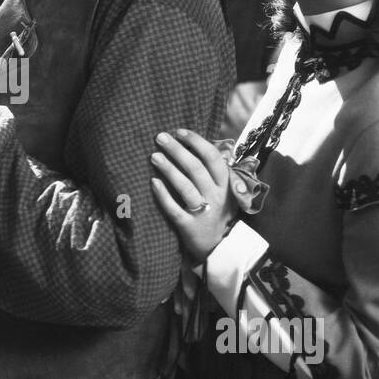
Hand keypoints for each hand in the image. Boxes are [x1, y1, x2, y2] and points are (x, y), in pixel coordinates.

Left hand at [150, 128, 239, 262]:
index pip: (212, 157)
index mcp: (225, 184)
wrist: (220, 246)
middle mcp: (216, 195)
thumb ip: (213, 171)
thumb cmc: (217, 211)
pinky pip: (174, 208)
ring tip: (154, 156)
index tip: (179, 132)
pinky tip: (153, 182)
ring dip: (169, 169)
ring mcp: (203, 211)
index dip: (196, 142)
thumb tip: (194, 145)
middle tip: (160, 137)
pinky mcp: (189, 226)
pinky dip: (163, 195)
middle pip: (196, 168)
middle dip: (177, 150)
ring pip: (185, 187)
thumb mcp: (224, 190)